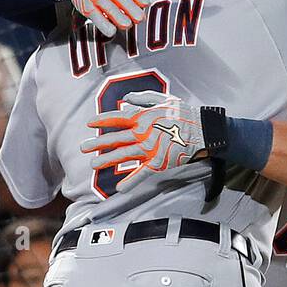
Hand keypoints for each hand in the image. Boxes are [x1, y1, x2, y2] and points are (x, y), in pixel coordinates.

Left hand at [81, 90, 207, 186]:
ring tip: (93, 164)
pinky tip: (119, 188)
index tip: (89, 123)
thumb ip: (143, 98)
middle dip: (97, 143)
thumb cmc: (184, 114)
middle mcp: (143, 133)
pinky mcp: (159, 163)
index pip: (118, 118)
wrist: (203, 130)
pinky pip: (142, 173)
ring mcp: (150, 149)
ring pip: (123, 155)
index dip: (102, 120)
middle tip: (83, 147)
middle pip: (115, 138)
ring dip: (107, 160)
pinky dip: (131, 181)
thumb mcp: (164, 99)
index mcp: (143, 117)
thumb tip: (126, 97)